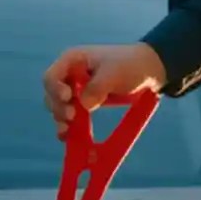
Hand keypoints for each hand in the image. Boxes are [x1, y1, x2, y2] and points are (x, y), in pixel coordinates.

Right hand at [42, 44, 166, 138]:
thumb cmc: (129, 64)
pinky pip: (73, 118)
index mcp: (72, 61)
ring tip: (68, 132)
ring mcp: (76, 91)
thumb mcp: (113, 73)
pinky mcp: (85, 104)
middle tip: (71, 118)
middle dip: (59, 109)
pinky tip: (71, 138)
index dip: (56, 90)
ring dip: (62, 121)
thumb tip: (83, 105)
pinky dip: (71, 127)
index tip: (68, 98)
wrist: (148, 71)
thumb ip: (97, 87)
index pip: (52, 78)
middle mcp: (69, 76)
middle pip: (52, 96)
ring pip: (60, 109)